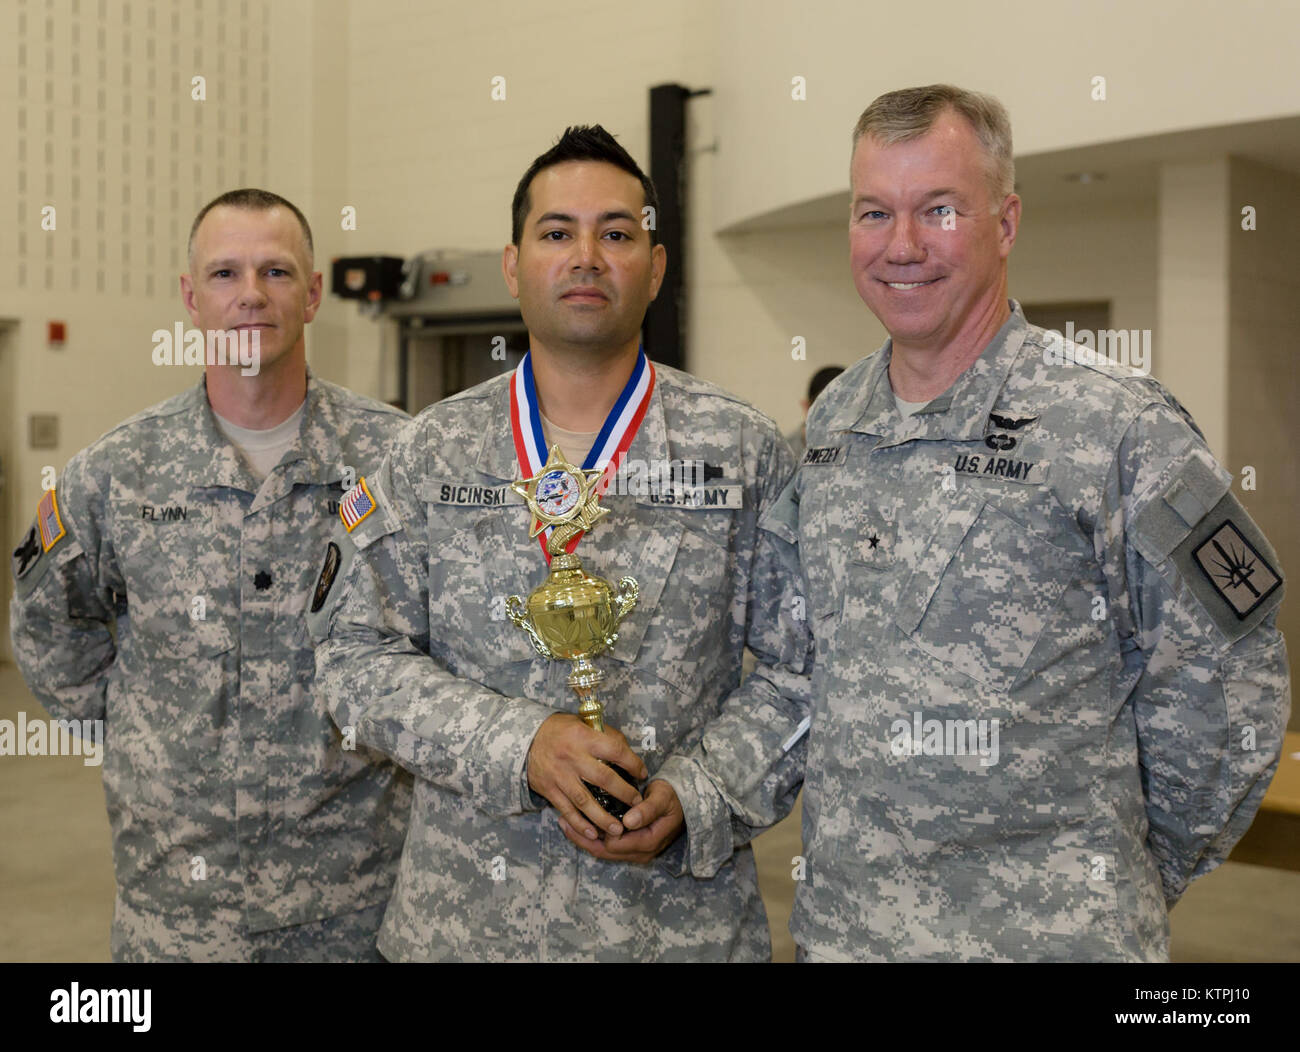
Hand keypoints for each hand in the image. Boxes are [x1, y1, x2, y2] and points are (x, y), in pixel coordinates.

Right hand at [527, 713, 648, 839]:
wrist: (526, 739)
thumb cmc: (560, 730)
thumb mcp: (583, 723)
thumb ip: (604, 736)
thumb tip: (627, 752)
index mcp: (584, 737)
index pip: (615, 751)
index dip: (632, 763)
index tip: (642, 773)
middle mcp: (572, 757)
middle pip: (603, 778)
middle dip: (624, 793)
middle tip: (637, 803)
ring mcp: (560, 776)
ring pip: (585, 801)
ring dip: (603, 817)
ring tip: (619, 829)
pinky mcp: (549, 790)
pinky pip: (567, 810)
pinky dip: (579, 824)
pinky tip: (592, 833)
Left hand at [558, 779, 684, 863]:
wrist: (683, 803)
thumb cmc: (672, 798)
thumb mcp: (663, 798)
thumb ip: (647, 809)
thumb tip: (629, 821)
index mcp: (647, 842)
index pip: (615, 844)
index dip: (597, 831)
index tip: (581, 815)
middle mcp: (640, 852)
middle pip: (604, 851)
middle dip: (582, 837)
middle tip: (562, 821)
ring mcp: (634, 852)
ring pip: (602, 851)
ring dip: (583, 838)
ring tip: (564, 823)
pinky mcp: (629, 847)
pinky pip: (606, 847)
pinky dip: (591, 837)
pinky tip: (578, 825)